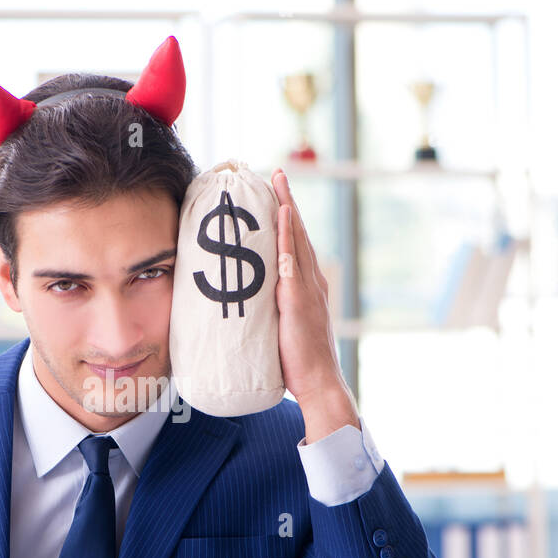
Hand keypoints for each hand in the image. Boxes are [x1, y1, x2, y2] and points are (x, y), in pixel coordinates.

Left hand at [272, 167, 359, 440]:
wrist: (317, 384)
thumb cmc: (296, 365)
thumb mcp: (279, 331)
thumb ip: (266, 314)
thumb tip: (240, 308)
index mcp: (306, 289)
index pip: (295, 247)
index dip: (286, 220)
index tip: (275, 196)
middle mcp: (310, 282)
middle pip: (298, 234)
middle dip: (286, 202)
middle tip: (275, 173)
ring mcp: (307, 288)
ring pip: (296, 240)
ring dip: (287, 208)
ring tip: (276, 181)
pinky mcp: (299, 298)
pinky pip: (293, 260)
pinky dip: (289, 235)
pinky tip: (284, 215)